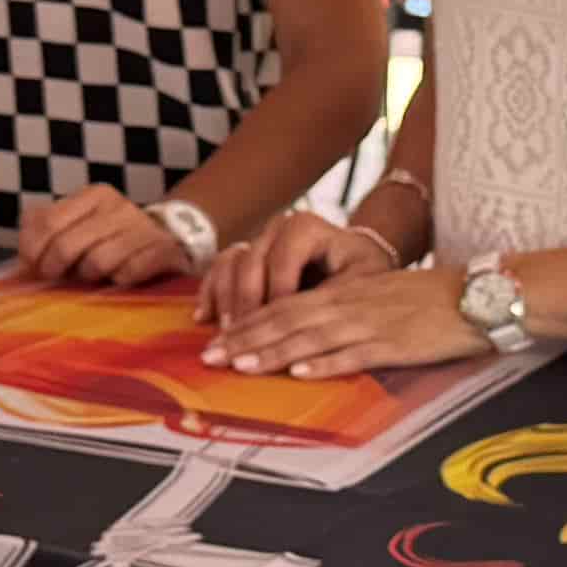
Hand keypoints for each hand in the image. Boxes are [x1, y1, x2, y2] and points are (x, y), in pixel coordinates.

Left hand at [16, 186, 196, 287]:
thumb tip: (22, 258)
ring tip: (92, 276)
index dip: (32, 252)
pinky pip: (127, 274)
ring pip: (96, 262)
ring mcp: (142, 228)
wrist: (171, 236)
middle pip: (66, 246)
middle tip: (57, 278)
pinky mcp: (162, 250)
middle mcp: (118, 206)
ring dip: (89, 277)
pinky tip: (119, 278)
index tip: (33, 267)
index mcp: (93, 195)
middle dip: (54, 270)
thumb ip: (44, 229)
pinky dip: (118, 281)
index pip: (46, 223)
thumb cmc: (112, 237)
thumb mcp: (77, 223)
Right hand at [202, 209, 398, 330]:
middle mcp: (275, 228)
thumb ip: (338, 297)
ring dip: (226, 300)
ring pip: (230, 264)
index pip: (283, 258)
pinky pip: (218, 269)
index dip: (277, 293)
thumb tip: (318, 327)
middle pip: (250, 263)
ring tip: (227, 334)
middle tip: (243, 338)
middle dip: (245, 304)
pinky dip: (211, 293)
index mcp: (305, 228)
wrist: (353, 258)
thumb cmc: (362, 271)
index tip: (279, 328)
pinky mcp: (244, 256)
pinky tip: (204, 318)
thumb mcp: (363, 280)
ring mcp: (256, 240)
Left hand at [206, 256, 488, 377]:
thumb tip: (305, 338)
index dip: (247, 324)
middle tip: (209, 358)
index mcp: (343, 292)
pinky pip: (354, 354)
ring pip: (311, 337)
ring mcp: (371, 324)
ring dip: (273, 352)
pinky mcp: (395, 344)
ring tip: (241, 366)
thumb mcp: (377, 296)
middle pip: (287, 320)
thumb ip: (342, 312)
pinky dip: (325, 364)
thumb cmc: (429, 299)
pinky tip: (301, 373)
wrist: (476, 294)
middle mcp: (349, 305)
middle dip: (246, 340)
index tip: (216, 340)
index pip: (284, 306)